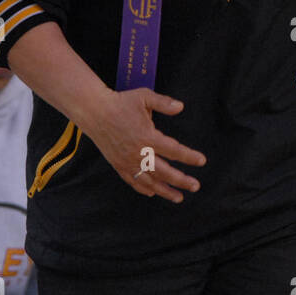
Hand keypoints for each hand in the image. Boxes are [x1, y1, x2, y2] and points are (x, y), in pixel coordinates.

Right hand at [79, 87, 204, 202]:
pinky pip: (132, 180)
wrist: (94, 111)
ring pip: (149, 181)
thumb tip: (180, 107)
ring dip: (165, 191)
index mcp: (147, 136)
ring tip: (178, 197)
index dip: (189, 156)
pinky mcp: (118, 164)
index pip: (173, 150)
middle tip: (195, 186)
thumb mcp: (144, 97)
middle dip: (181, 180)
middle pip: (164, 172)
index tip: (201, 161)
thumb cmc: (120, 102)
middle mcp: (138, 152)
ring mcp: (127, 160)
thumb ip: (164, 103)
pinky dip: (143, 189)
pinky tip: (153, 193)